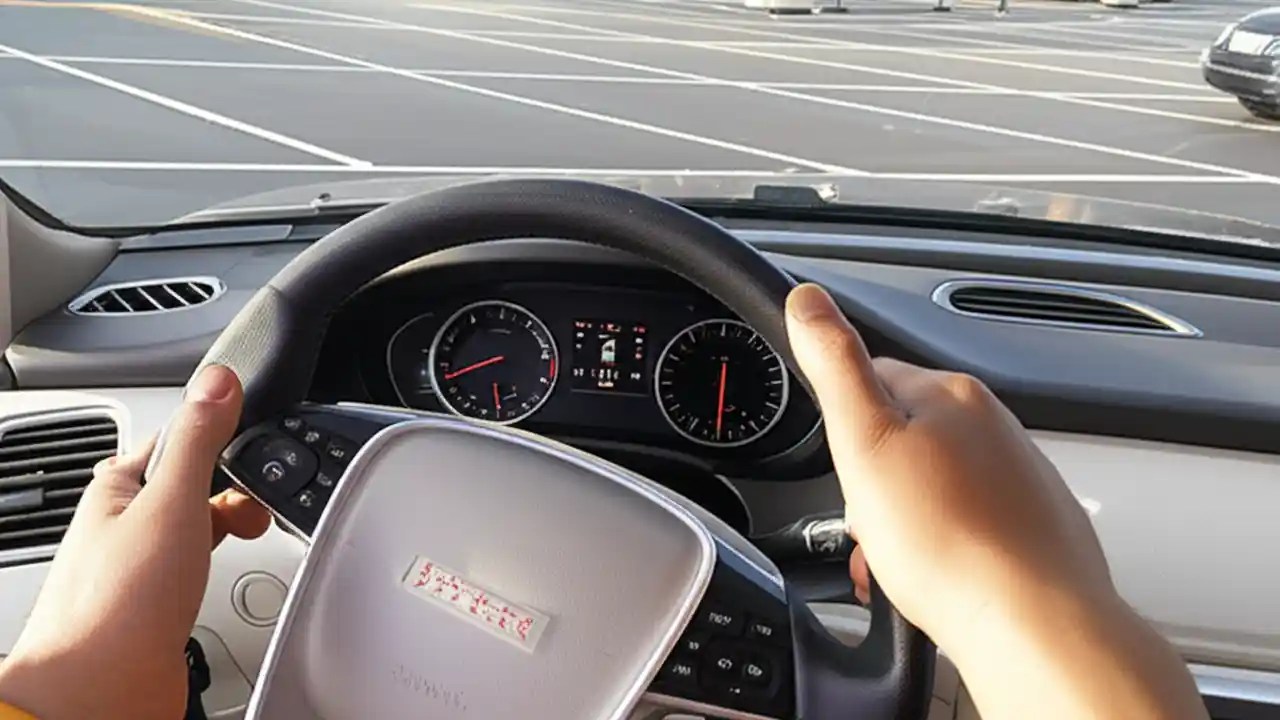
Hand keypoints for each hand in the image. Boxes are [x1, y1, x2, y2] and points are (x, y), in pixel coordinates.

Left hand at [0, 366, 270, 719]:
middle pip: (193, 482)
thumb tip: (219, 380)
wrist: (99, 696)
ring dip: (228, 525)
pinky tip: (226, 576)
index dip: (222, 436)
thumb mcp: (170, 501)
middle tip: (258, 500)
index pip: (177, 438)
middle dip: (233, 486)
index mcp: (118, 489)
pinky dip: (220, 566)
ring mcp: (142, 569)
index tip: (258, 442)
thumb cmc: (116, 606)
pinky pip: (199, 569)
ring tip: (250, 532)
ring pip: (198, 527)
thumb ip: (198, 438)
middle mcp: (126, 526)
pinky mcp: (160, 607)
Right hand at [785, 284, 1205, 719]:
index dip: (843, 429)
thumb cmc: (948, 543)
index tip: (842, 467)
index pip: (871, 381)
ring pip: (936, 486)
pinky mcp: (1036, 524)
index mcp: (951, 394)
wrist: (1033, 624)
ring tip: (901, 563)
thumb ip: (835, 366)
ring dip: (907, 520)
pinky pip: (971, 524)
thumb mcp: (863, 443)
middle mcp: (994, 425)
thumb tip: (809, 301)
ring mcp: (1020, 475)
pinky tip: (937, 578)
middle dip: (876, 483)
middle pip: (904, 438)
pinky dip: (945, 548)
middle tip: (869, 525)